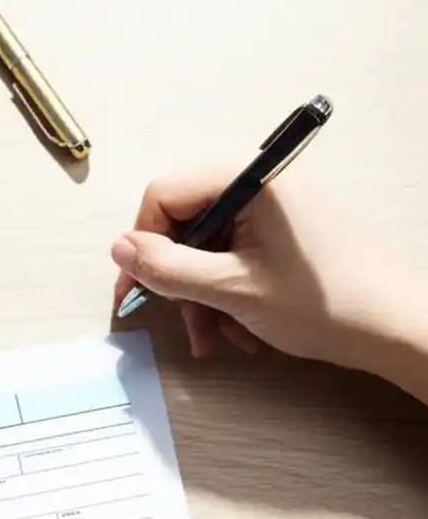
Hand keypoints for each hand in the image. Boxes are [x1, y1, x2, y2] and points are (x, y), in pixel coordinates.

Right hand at [111, 168, 423, 372]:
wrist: (398, 329)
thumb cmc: (326, 303)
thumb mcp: (231, 289)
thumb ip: (167, 267)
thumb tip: (120, 248)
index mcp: (252, 179)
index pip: (165, 195)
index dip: (143, 243)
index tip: (136, 287)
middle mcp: (263, 182)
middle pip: (186, 222)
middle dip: (178, 279)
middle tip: (175, 320)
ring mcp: (277, 205)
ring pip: (209, 245)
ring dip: (202, 294)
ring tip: (214, 338)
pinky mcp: (287, 228)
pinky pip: (236, 252)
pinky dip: (227, 290)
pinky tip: (239, 328)